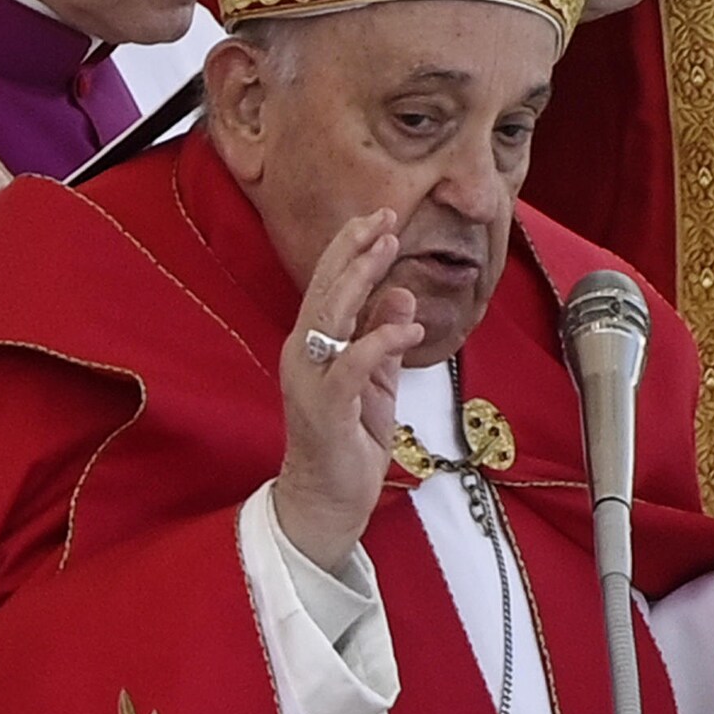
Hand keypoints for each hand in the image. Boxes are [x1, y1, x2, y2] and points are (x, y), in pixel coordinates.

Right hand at [272, 210, 425, 572]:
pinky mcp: (326, 407)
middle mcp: (304, 354)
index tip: (381, 220)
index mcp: (314, 345)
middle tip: (384, 217)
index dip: (351, 251)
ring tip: (389, 248)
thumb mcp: (377, 379)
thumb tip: (400, 294)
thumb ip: (383, 337)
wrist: (331, 496)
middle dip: (353, 250)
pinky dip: (380, 341)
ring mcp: (311, 380)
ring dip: (360, 279)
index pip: (328, 287)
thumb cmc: (351, 437)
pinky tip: (410, 328)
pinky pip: (352, 365)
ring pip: (330, 317)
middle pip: (324, 291)